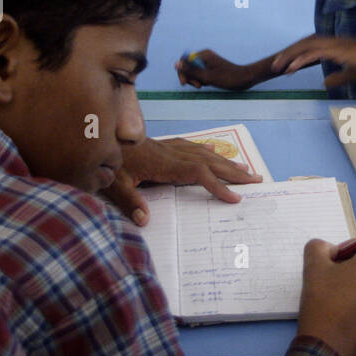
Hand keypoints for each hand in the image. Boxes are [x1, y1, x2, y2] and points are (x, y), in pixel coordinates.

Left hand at [101, 136, 262, 223]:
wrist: (98, 135)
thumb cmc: (107, 161)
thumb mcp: (114, 184)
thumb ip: (129, 202)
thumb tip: (145, 221)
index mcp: (162, 162)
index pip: (197, 173)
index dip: (217, 185)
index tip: (234, 198)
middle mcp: (171, 152)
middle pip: (209, 160)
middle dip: (234, 171)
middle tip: (257, 180)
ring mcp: (170, 147)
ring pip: (205, 152)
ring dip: (227, 162)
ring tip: (247, 169)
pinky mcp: (165, 145)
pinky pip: (195, 147)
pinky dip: (211, 152)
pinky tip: (217, 154)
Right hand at [176, 49, 250, 89]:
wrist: (245, 79)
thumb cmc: (228, 78)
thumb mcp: (207, 77)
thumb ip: (190, 71)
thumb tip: (176, 64)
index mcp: (203, 54)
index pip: (184, 61)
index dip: (182, 72)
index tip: (185, 84)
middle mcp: (205, 56)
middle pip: (188, 66)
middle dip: (190, 77)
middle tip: (198, 86)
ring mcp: (208, 61)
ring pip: (194, 71)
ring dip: (196, 80)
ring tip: (204, 85)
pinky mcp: (212, 67)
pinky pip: (201, 73)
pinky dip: (202, 80)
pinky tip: (208, 84)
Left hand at [271, 36, 355, 88]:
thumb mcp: (351, 74)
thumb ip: (337, 77)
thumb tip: (325, 83)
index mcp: (335, 44)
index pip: (310, 45)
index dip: (297, 53)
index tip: (286, 64)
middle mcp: (331, 41)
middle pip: (303, 43)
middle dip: (287, 54)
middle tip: (275, 66)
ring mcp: (333, 44)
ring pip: (304, 47)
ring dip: (289, 56)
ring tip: (277, 67)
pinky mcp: (335, 50)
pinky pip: (312, 54)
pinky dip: (300, 60)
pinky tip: (291, 69)